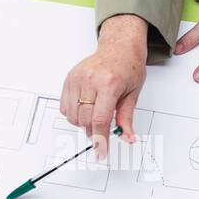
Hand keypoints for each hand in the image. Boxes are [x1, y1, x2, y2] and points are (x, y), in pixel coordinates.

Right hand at [60, 14, 145, 158]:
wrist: (119, 47)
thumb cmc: (128, 67)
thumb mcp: (133, 94)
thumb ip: (127, 118)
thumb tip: (127, 138)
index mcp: (109, 84)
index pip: (100, 119)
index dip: (100, 140)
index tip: (101, 152)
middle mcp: (91, 80)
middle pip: (84, 120)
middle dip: (93, 132)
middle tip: (102, 131)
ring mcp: (77, 78)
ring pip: (72, 116)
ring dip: (82, 123)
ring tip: (95, 114)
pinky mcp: (69, 78)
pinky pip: (64, 106)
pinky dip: (73, 113)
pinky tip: (85, 107)